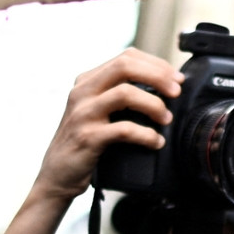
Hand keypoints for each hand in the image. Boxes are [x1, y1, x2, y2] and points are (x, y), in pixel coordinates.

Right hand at [32, 49, 179, 203]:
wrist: (57, 176)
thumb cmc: (85, 143)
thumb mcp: (97, 111)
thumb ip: (120, 96)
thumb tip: (163, 89)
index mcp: (87, 81)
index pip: (126, 57)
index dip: (156, 64)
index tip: (176, 79)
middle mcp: (83, 92)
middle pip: (125, 66)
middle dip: (158, 76)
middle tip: (176, 92)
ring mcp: (83, 114)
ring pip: (125, 93)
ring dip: (154, 104)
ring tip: (166, 119)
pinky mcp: (87, 137)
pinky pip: (124, 129)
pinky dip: (146, 135)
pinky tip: (156, 141)